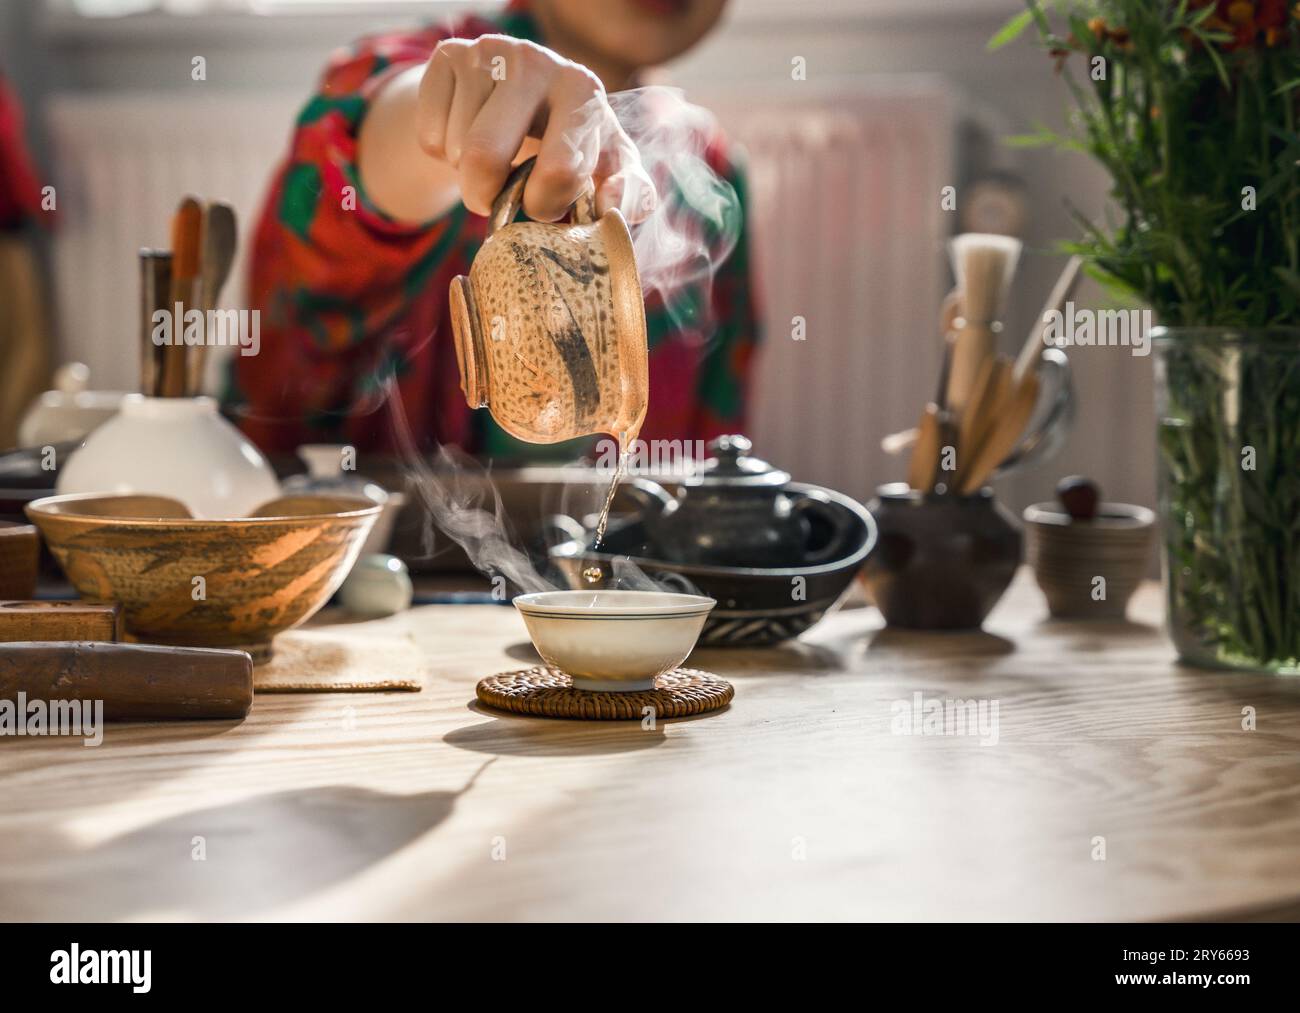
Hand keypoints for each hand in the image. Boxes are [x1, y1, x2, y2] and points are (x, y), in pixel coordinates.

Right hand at [416, 35, 655, 222]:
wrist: (520, 101)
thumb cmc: (572, 144)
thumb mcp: (608, 168)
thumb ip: (628, 194)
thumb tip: (611, 207)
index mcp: (583, 90)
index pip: (558, 169)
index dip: (544, 206)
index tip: (541, 208)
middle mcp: (536, 61)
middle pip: (484, 158)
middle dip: (485, 198)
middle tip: (497, 201)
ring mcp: (488, 52)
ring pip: (453, 151)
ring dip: (466, 176)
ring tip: (493, 160)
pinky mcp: (450, 55)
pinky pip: (429, 137)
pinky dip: (442, 156)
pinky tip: (466, 137)